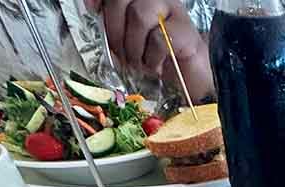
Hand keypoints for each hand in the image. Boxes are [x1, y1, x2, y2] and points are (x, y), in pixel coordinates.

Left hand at [86, 0, 213, 99]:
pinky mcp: (185, 31)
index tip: (93, 9)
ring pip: (139, 16)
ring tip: (138, 64)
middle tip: (119, 54)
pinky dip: (151, 59)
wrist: (192, 78)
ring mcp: (173, 11)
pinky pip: (158, 39)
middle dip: (114, 29)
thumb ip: (116, 25)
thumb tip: (95, 11)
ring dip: (132, 47)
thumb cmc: (160, 60)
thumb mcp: (131, 40)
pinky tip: (156, 67)